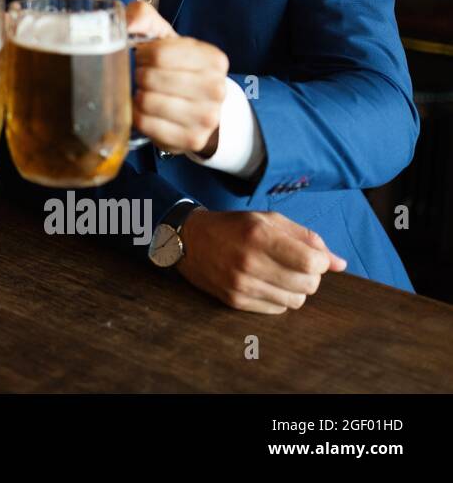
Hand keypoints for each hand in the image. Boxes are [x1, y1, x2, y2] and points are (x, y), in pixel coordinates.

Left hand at [126, 0, 227, 155]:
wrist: (195, 107)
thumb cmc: (174, 67)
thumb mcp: (162, 36)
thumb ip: (143, 16)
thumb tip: (128, 23)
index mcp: (213, 59)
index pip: (160, 54)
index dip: (142, 55)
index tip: (142, 58)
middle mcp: (217, 88)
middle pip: (152, 78)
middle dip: (139, 76)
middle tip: (141, 77)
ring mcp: (207, 117)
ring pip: (149, 102)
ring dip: (137, 96)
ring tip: (144, 92)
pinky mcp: (192, 139)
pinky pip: (147, 125)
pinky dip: (136, 116)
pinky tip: (144, 111)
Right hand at [177, 210, 347, 312]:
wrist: (189, 240)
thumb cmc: (234, 227)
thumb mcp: (269, 220)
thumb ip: (308, 239)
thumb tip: (340, 264)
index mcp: (260, 235)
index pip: (312, 263)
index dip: (320, 262)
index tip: (310, 256)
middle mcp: (250, 262)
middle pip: (308, 285)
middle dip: (309, 276)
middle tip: (294, 264)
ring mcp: (241, 284)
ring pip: (296, 301)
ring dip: (294, 289)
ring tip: (279, 274)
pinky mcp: (235, 301)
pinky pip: (277, 310)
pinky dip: (278, 298)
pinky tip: (265, 283)